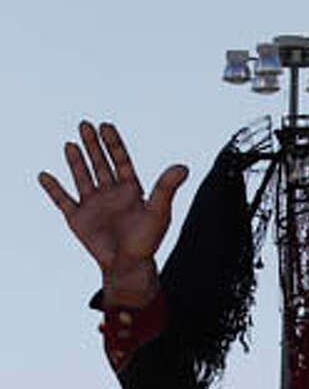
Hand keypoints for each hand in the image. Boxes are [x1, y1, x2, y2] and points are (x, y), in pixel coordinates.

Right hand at [38, 121, 187, 306]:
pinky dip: (53, 188)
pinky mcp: (78, 218)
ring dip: (76, 161)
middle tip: (85, 124)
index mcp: (131, 189)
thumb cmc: (147, 240)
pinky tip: (45, 175)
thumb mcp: (158, 211)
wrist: (128, 265)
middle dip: (93, 145)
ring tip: (70, 143)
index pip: (121, 160)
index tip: (106, 125)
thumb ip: (166, 188)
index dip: (114, 143)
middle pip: (101, 164)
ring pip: (82, 177)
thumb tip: (183, 167)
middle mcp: (111, 193)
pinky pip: (62, 200)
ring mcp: (94, 204)